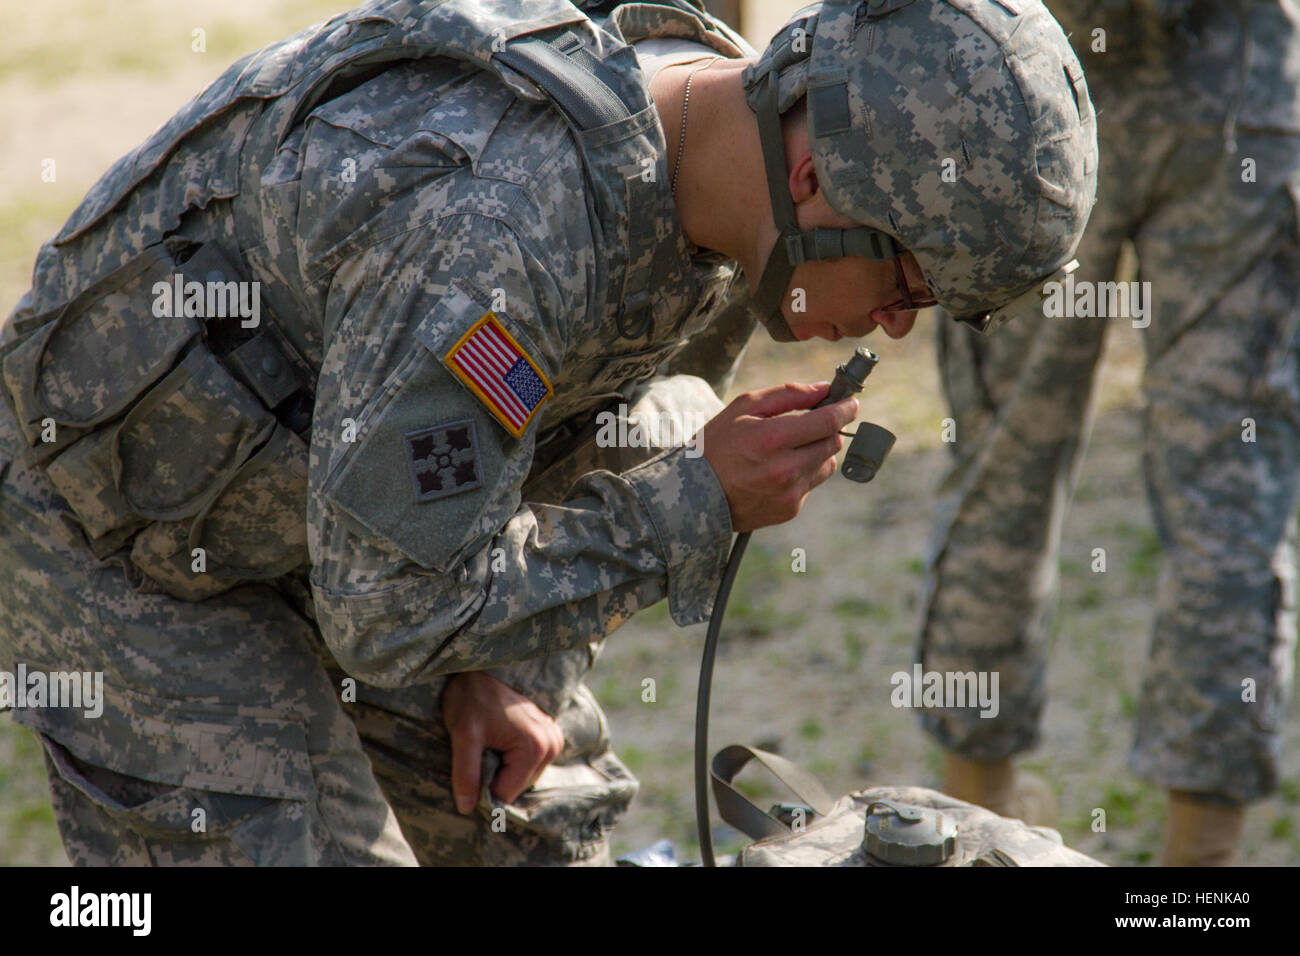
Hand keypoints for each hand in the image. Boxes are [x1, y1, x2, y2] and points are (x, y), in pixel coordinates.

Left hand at [441, 671, 565, 813]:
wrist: (480, 668)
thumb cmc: (471, 698)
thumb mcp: (463, 736)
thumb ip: (466, 774)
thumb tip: (466, 808)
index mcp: (536, 747)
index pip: (506, 793)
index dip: (484, 782)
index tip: (475, 756)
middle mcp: (552, 745)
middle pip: (517, 786)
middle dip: (495, 774)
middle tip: (482, 746)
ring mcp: (553, 739)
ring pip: (522, 776)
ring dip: (503, 766)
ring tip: (491, 740)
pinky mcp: (549, 735)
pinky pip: (528, 763)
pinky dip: (511, 758)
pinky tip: (500, 738)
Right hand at [700, 382, 856, 532]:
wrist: (693, 496)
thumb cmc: (716, 445)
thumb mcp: (744, 408)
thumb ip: (788, 394)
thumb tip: (825, 389)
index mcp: (772, 438)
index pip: (828, 421)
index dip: (846, 409)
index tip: (851, 402)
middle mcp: (785, 468)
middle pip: (833, 442)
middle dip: (828, 428)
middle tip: (813, 422)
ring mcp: (789, 492)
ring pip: (827, 464)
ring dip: (817, 451)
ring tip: (788, 449)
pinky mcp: (790, 509)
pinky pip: (811, 483)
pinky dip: (803, 472)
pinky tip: (777, 470)